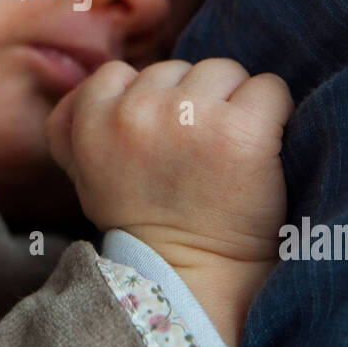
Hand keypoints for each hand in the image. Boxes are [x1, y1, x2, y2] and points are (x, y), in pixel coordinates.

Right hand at [45, 57, 293, 267]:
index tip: (159, 143)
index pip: (118, 73)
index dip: (144, 103)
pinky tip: (262, 151)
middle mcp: (137, 113)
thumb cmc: (145, 224)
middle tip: (197, 155)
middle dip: (193, 101)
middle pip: (179, 69)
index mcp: (93, 122)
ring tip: (228, 154)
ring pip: (224, 72)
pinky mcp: (241, 131)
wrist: (195, 277)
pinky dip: (273, 114)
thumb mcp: (85, 176)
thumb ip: (74, 125)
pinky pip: (269, 88)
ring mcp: (190, 118)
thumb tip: (92, 86)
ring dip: (234, 103)